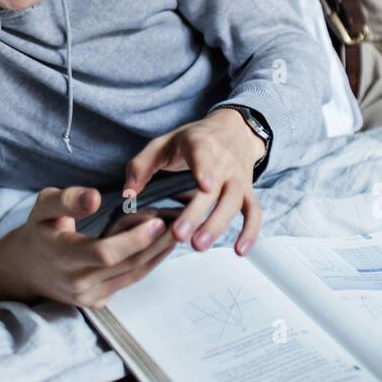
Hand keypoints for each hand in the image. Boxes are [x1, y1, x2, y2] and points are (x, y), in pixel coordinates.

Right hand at [0, 185, 177, 308]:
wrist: (26, 269)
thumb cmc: (39, 230)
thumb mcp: (43, 206)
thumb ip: (67, 200)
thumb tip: (94, 197)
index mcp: (62, 257)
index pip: (104, 253)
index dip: (133, 239)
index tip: (157, 220)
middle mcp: (77, 283)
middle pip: (126, 265)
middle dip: (156, 243)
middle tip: (179, 219)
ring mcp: (89, 297)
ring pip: (133, 275)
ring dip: (159, 253)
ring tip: (178, 229)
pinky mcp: (99, 301)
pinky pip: (130, 280)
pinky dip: (148, 261)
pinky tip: (162, 243)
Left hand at [123, 109, 264, 255]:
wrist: (233, 130)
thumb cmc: (193, 140)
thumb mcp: (163, 144)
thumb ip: (141, 166)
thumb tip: (127, 195)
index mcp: (200, 144)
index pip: (204, 155)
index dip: (205, 169)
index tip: (204, 186)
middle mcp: (223, 162)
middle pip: (214, 190)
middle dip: (198, 213)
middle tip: (180, 234)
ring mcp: (238, 179)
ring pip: (233, 203)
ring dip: (218, 225)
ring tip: (198, 245)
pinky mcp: (248, 192)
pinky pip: (254, 213)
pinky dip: (250, 232)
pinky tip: (239, 251)